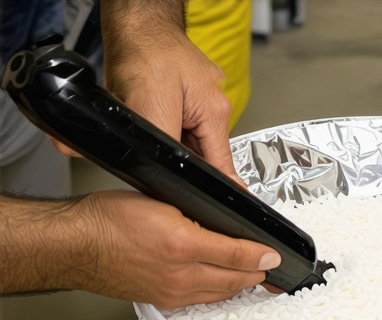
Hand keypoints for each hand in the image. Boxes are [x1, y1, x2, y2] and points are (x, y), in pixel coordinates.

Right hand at [0, 191, 280, 306]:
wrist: (77, 245)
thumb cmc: (109, 220)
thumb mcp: (160, 201)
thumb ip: (196, 214)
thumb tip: (221, 224)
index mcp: (183, 244)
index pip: (237, 253)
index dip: (261, 255)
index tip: (275, 256)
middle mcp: (180, 274)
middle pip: (233, 280)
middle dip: (255, 273)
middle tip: (268, 267)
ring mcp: (171, 292)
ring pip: (219, 294)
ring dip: (239, 285)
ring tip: (251, 276)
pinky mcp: (162, 301)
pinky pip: (200, 302)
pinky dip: (217, 294)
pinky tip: (221, 286)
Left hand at [101, 4, 240, 181]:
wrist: (136, 25)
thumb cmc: (146, 52)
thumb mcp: (151, 106)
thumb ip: (163, 145)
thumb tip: (155, 171)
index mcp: (214, 114)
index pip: (221, 166)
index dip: (217, 190)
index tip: (218, 208)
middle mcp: (212, 111)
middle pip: (203, 157)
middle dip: (181, 163)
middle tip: (162, 163)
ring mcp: (199, 106)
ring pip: (189, 145)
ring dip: (172, 146)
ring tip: (154, 126)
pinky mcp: (186, 103)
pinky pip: (181, 130)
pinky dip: (167, 133)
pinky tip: (154, 120)